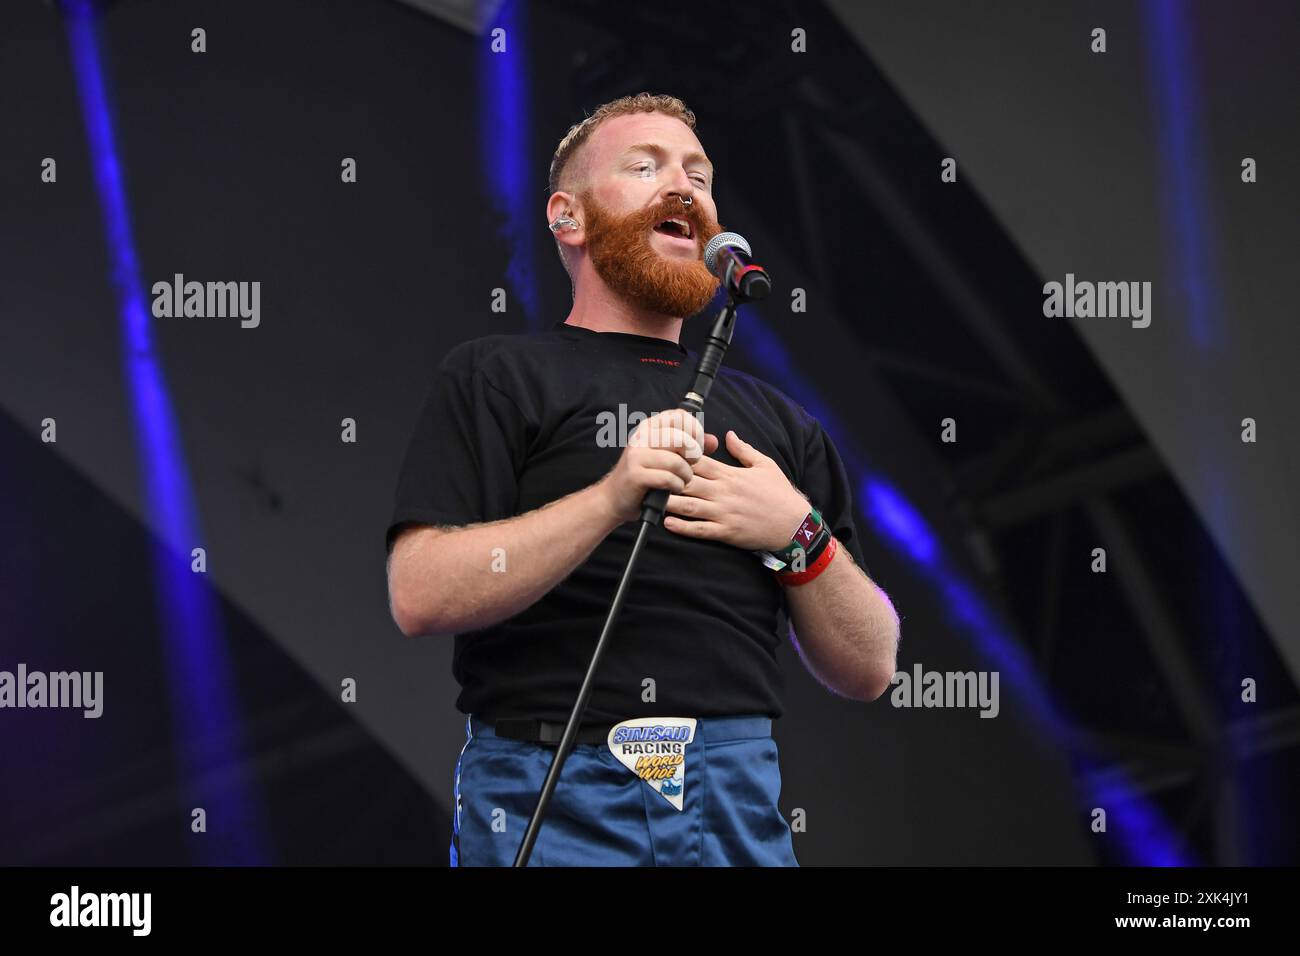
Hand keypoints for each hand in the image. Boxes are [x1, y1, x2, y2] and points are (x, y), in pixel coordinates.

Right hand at [596, 408, 706, 522]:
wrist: (615, 498)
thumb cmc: (645, 476)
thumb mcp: (667, 456)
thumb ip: (691, 446)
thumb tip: (714, 441)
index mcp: (650, 427)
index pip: (680, 416)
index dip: (695, 431)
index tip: (697, 446)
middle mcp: (641, 437)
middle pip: (681, 438)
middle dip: (693, 455)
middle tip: (691, 466)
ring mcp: (636, 455)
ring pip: (676, 461)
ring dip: (686, 475)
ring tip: (682, 481)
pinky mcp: (635, 475)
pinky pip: (668, 478)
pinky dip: (676, 486)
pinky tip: (673, 488)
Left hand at [663, 429, 810, 550]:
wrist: (793, 524)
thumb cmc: (779, 494)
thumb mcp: (765, 465)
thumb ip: (744, 450)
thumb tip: (728, 434)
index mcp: (730, 475)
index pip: (699, 462)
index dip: (679, 457)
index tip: (663, 454)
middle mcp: (723, 492)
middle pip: (687, 482)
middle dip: (667, 478)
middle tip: (649, 476)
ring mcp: (724, 513)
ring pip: (689, 506)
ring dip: (668, 502)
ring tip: (651, 498)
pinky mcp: (726, 532)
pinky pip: (700, 530)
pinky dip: (682, 527)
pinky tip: (667, 522)